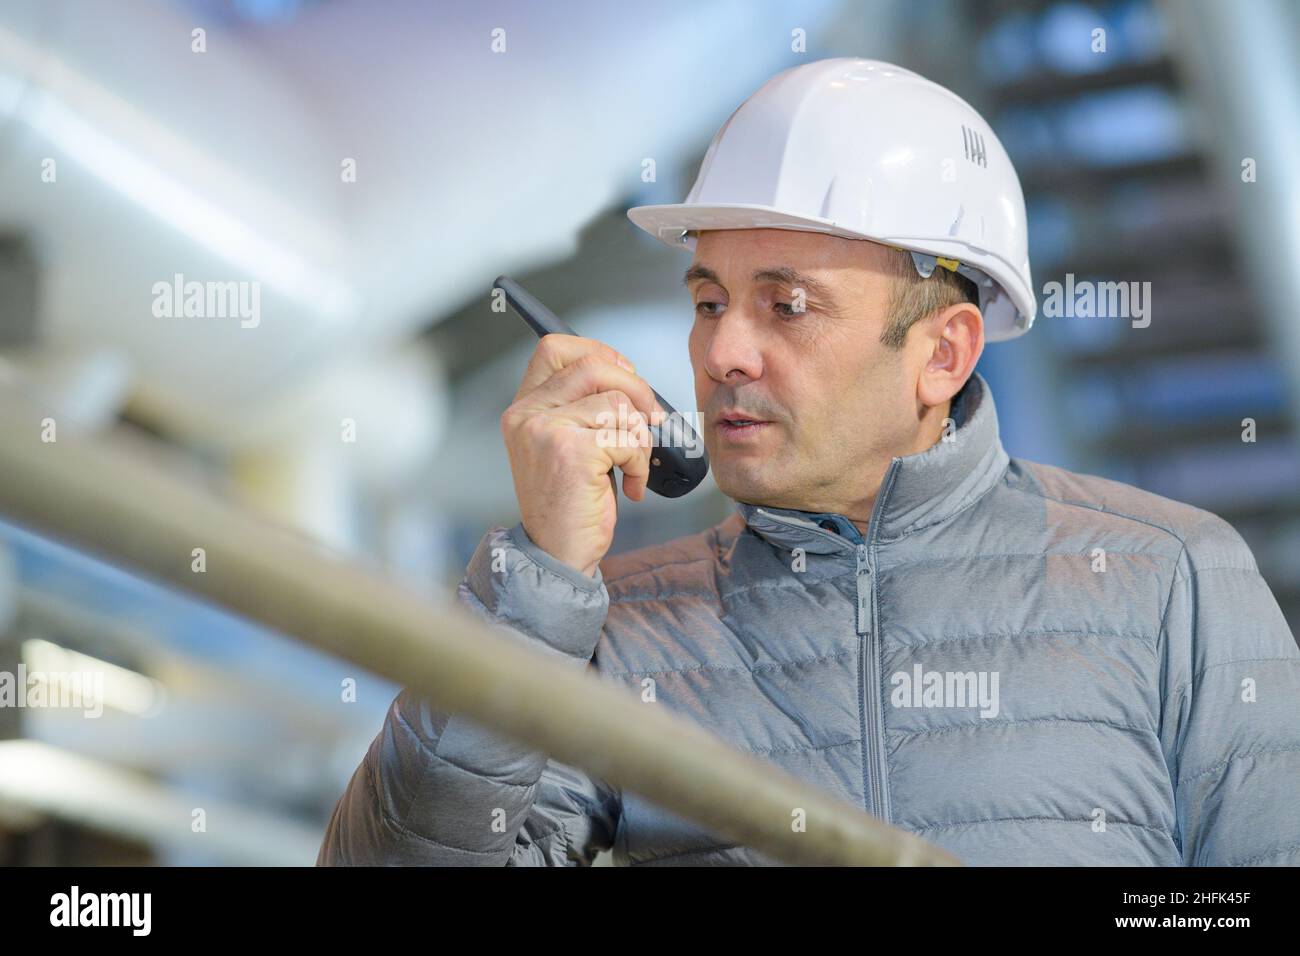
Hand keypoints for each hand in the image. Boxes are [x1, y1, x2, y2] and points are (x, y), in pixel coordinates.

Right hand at [500, 335, 662, 577]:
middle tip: (650, 421)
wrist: (557, 556)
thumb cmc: (570, 504)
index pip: (555, 347)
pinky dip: (640, 463)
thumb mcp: (567, 446)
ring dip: (640, 437)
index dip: (599, 353)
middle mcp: (527, 414)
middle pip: (594, 365)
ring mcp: (546, 431)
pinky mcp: (571, 452)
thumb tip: (629, 378)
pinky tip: (631, 486)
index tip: (625, 378)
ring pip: (617, 403)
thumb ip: (582, 407)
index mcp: (524, 408)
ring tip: (632, 466)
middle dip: (636, 390)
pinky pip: (627, 438)